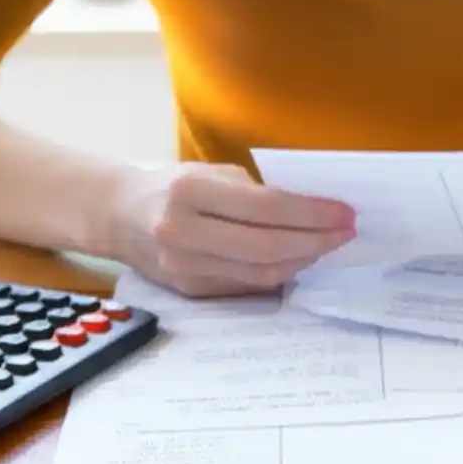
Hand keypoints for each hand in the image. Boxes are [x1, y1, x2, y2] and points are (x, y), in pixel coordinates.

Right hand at [106, 163, 354, 296]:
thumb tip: (315, 212)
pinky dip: (279, 274)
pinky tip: (298, 260)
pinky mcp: (189, 290)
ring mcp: (184, 267)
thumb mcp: (212, 173)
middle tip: (346, 233)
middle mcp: (184, 232)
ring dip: (303, 261)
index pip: (267, 207)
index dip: (313, 213)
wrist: (117, 215)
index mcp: (191, 192)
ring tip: (327, 245)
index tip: (345, 213)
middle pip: (268, 247)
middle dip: (317, 242)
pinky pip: (247, 286)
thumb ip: (257, 192)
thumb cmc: (173, 186)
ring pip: (261, 274)